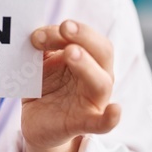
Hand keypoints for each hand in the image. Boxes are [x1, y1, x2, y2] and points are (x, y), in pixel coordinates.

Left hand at [22, 20, 120, 150]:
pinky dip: (110, 118)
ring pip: (101, 83)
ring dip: (87, 65)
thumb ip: (42, 47)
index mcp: (87, 58)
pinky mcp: (83, 124)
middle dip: (84, 37)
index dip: (68, 31)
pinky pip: (102, 124)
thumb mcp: (41, 63)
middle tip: (65, 27)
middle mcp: (96, 77)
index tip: (39, 33)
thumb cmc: (44, 87)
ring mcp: (92, 101)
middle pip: (102, 53)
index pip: (86, 38)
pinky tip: (115, 110)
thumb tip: (36, 32)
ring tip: (71, 52)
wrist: (36, 122)